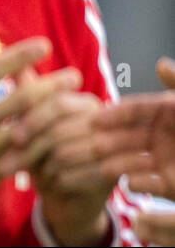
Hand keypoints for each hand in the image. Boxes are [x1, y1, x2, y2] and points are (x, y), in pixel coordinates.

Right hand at [0, 38, 79, 222]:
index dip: (21, 56)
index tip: (43, 45)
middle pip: (21, 99)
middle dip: (53, 86)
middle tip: (74, 76)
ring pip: (30, 132)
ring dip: (55, 117)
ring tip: (74, 106)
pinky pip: (22, 159)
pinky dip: (41, 147)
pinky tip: (56, 138)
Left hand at [5, 69, 111, 244]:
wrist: (67, 195)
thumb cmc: (43, 153)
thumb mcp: (30, 124)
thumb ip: (26, 95)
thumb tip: (13, 62)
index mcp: (85, 103)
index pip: (58, 102)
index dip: (33, 120)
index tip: (12, 137)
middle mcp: (106, 122)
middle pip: (61, 129)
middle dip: (31, 147)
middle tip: (7, 163)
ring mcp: (114, 149)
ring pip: (65, 153)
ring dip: (41, 165)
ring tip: (28, 172)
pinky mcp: (115, 175)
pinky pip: (75, 176)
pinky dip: (57, 180)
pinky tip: (52, 183)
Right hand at [90, 57, 174, 243]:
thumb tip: (161, 63)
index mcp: (166, 111)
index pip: (133, 110)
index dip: (113, 114)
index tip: (92, 118)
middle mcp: (161, 135)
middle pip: (124, 136)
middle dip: (101, 140)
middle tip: (82, 145)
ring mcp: (163, 159)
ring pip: (129, 160)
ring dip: (111, 163)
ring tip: (96, 167)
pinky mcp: (168, 184)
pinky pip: (146, 183)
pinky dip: (136, 183)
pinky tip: (128, 182)